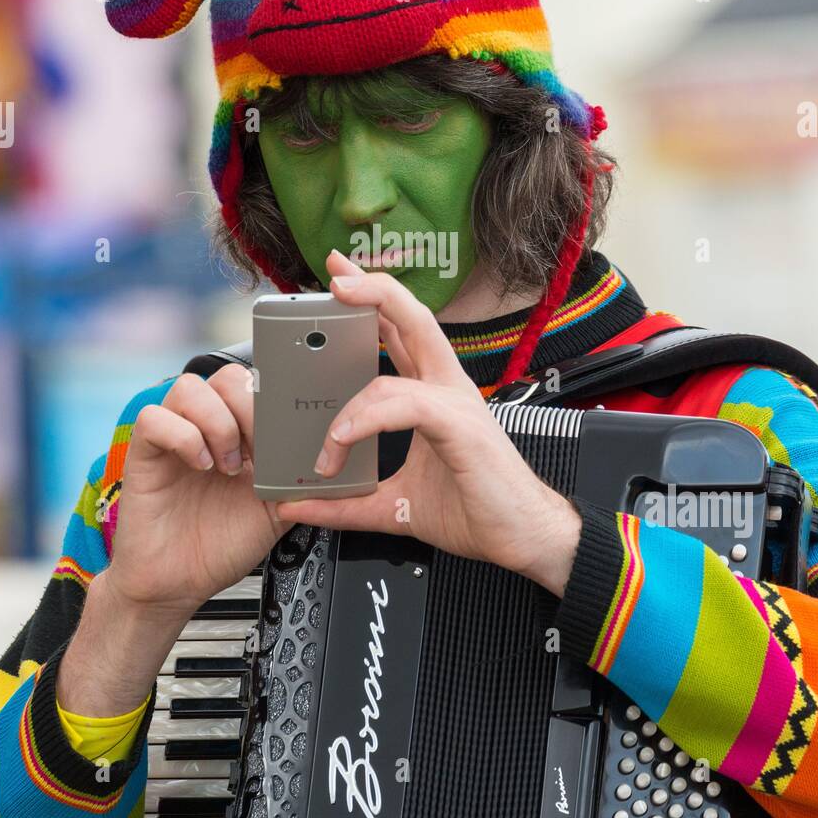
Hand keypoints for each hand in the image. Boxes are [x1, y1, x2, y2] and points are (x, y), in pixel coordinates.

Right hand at [106, 362, 284, 621]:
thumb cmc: (222, 544)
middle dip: (249, 408)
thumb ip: (297, 478)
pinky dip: (182, 437)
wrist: (180, 583)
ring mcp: (173, 437)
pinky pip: (153, 419)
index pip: (256, 383)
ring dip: (218, 422)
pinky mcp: (142, 454)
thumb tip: (330, 457)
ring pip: (188, 388)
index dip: (274, 399)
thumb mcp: (276, 509)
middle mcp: (205, 427)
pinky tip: (200, 465)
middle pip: (225, 376)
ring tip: (229, 464)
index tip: (287, 433)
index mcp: (239, 433)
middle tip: (257, 450)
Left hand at [276, 250, 581, 596]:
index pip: (399, 333)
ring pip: (403, 355)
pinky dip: (366, 418)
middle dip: (371, 289)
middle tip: (335, 278)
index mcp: (434, 394)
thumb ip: (347, 504)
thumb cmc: (475, 511)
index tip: (338, 282)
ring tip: (325, 444)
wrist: (522, 540)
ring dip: (350, 397)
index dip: (371, 301)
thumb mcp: (394, 507)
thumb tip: (295, 505)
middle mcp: (447, 387)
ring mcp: (456, 401)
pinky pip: (404, 403)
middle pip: (411, 316)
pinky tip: (342, 441)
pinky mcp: (460, 424)